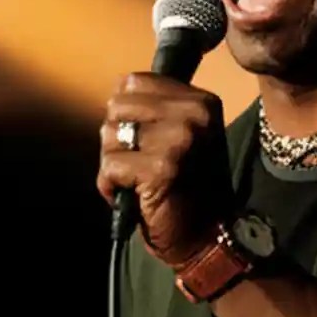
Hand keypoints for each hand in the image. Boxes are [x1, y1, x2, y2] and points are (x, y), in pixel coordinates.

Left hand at [97, 72, 233, 266]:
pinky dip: (111, 186)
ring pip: (109, 135)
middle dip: (117, 138)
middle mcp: (193, 114)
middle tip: (139, 163)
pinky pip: (110, 166)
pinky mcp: (161, 169)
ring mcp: (179, 140)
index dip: (126, 112)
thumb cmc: (189, 185)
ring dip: (113, 163)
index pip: (133, 82)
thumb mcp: (182, 135)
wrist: (207, 235)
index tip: (143, 139)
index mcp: (200, 101)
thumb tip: (115, 93)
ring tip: (137, 180)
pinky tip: (133, 196)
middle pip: (117, 106)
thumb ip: (155, 109)